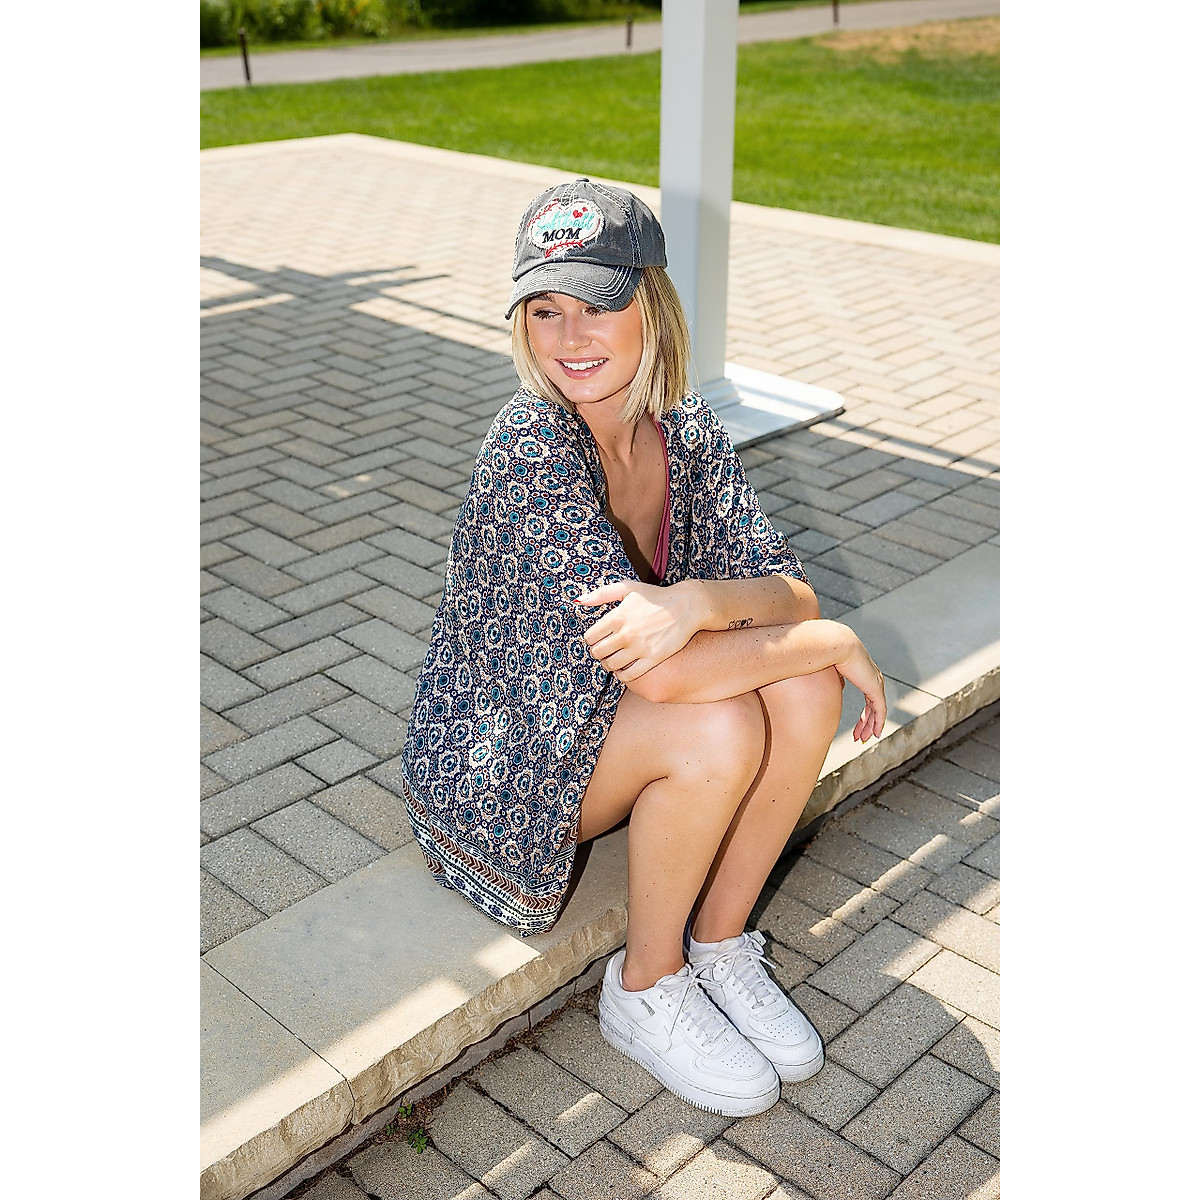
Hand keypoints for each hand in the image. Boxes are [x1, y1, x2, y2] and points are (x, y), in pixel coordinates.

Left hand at [575, 579, 706, 681]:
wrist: (686, 606)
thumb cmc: (655, 596)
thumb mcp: (627, 588)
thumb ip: (601, 594)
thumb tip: (578, 601)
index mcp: (617, 617)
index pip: (590, 637)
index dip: (591, 639)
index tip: (598, 638)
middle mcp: (626, 634)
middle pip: (598, 653)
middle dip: (598, 652)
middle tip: (605, 649)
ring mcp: (639, 648)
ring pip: (611, 665)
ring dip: (608, 664)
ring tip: (613, 658)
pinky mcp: (653, 659)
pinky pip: (629, 676)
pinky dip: (622, 675)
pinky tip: (624, 669)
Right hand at [834, 635, 887, 742]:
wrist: (836, 644)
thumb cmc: (828, 653)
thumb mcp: (829, 671)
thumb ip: (833, 682)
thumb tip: (831, 691)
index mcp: (864, 674)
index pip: (868, 700)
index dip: (864, 716)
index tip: (857, 728)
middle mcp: (874, 679)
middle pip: (873, 707)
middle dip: (866, 724)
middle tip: (860, 737)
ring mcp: (876, 684)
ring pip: (877, 711)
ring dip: (870, 726)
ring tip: (863, 739)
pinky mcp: (875, 688)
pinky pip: (879, 711)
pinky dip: (877, 723)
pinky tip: (874, 734)